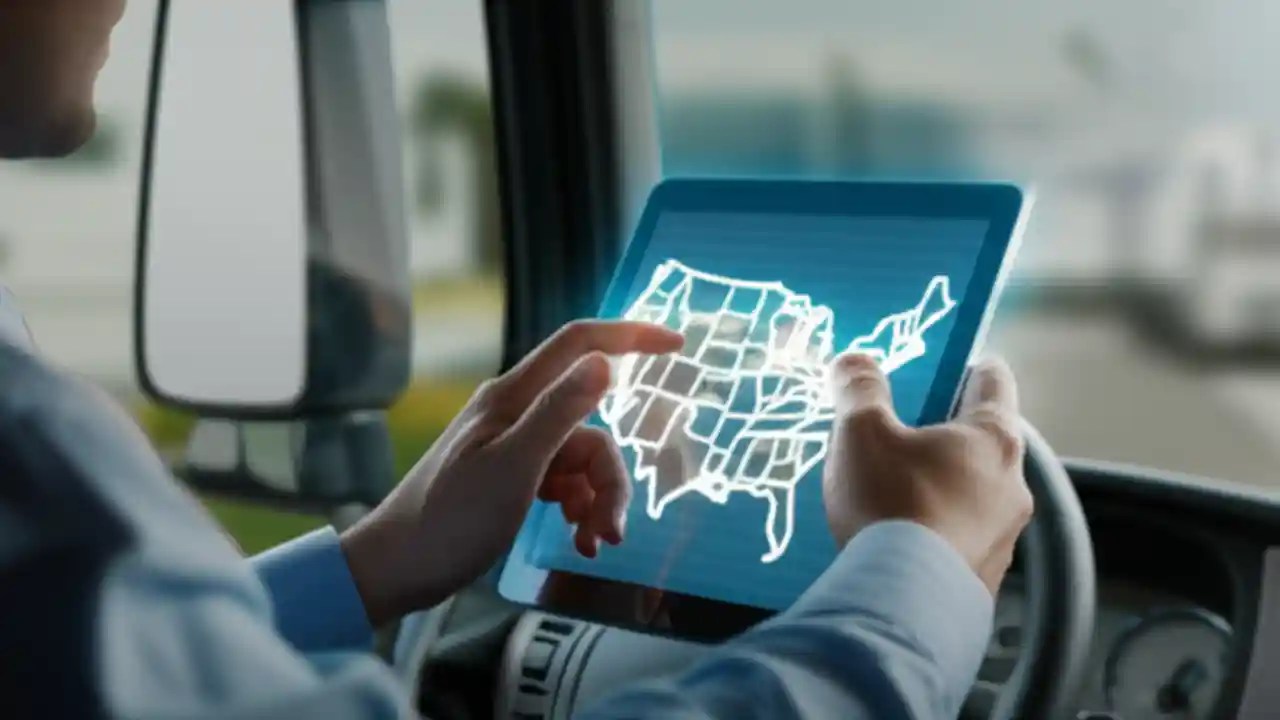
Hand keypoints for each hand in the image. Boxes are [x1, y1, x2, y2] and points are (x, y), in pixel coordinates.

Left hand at [340, 320, 682, 624]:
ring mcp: (516, 447)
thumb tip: (604, 361)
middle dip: (612, 477)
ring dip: (598, 502)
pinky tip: (576, 541)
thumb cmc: (448, 519)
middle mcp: (517, 414)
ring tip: (590, 545)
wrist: (397, 569)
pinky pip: (566, 482)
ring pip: (584, 460)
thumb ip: (558, 413)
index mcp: (512, 398)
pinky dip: (580, 509)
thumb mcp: (513, 467)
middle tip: (610, 532)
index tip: (677, 346)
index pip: (579, 344)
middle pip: (591, 425)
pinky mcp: (514, 478)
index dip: (629, 337)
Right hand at [824, 354, 1033, 594]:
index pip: (993, 382)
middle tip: (908, 435)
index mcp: (993, 438)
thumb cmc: (891, 501)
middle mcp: (1013, 484)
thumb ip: (859, 389)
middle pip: (985, 443)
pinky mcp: (984, 580)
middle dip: (949, 436)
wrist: (903, 603)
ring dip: (945, 489)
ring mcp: (1004, 536)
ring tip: (898, 495)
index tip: (958, 363)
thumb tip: (855, 360)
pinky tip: (903, 542)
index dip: (972, 367)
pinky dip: (939, 533)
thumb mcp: (861, 432)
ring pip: (976, 496)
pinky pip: (962, 541)